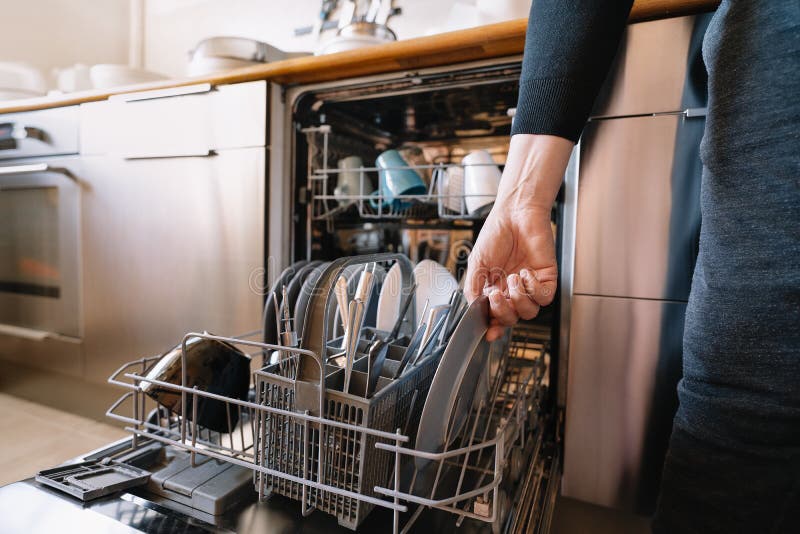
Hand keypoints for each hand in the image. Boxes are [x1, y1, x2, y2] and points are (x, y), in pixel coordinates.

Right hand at [464, 134, 572, 340]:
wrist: (514, 214)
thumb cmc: (496, 234)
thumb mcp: (476, 263)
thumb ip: (473, 288)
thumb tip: (474, 308)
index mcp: (495, 289)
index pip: (496, 316)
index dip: (493, 327)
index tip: (489, 332)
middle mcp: (513, 290)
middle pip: (512, 318)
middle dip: (502, 311)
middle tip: (494, 295)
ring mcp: (530, 285)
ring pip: (529, 312)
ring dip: (518, 298)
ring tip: (511, 278)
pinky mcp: (546, 277)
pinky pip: (544, 298)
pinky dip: (533, 289)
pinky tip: (525, 273)